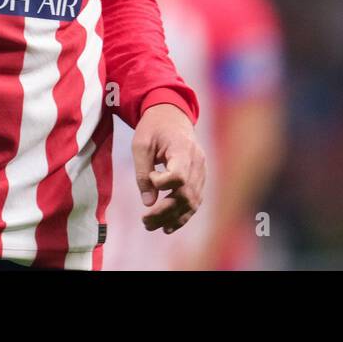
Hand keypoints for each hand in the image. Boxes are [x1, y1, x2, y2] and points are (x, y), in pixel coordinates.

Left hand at [131, 102, 205, 233]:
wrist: (171, 115)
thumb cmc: (153, 127)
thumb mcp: (141, 144)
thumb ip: (143, 173)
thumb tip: (148, 203)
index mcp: (182, 148)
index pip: (179, 175)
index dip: (163, 183)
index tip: (151, 177)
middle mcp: (197, 161)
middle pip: (186, 193)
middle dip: (165, 211)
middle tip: (144, 221)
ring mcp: (202, 170)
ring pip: (192, 201)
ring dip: (173, 217)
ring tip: (152, 226)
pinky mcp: (200, 177)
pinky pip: (195, 200)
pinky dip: (183, 215)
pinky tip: (168, 226)